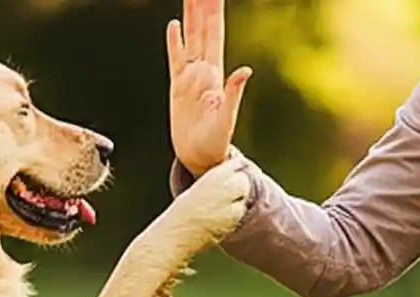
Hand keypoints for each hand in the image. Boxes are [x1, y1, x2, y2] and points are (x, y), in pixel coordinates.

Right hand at [166, 0, 252, 177]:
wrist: (200, 158)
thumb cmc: (215, 143)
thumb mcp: (225, 120)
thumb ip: (233, 94)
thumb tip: (245, 70)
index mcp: (214, 74)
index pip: (213, 34)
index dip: (212, 11)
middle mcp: (204, 70)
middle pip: (202, 29)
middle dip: (202, 5)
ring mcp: (191, 77)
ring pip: (190, 37)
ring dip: (190, 16)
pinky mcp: (178, 87)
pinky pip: (175, 58)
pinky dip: (174, 41)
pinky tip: (173, 25)